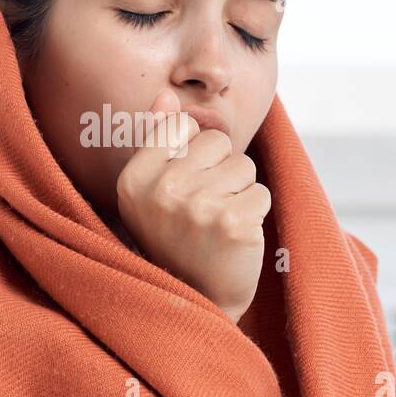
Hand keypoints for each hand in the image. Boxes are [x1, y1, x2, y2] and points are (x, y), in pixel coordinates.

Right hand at [115, 87, 270, 322]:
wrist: (198, 302)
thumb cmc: (176, 240)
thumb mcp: (153, 191)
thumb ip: (158, 139)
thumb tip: (167, 94)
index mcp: (134, 180)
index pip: (184, 127)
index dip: (193, 156)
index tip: (182, 191)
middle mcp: (161, 192)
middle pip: (218, 143)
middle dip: (221, 172)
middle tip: (204, 212)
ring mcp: (197, 208)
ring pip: (244, 166)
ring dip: (240, 193)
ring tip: (219, 225)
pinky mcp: (233, 224)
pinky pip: (261, 192)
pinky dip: (256, 213)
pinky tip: (235, 237)